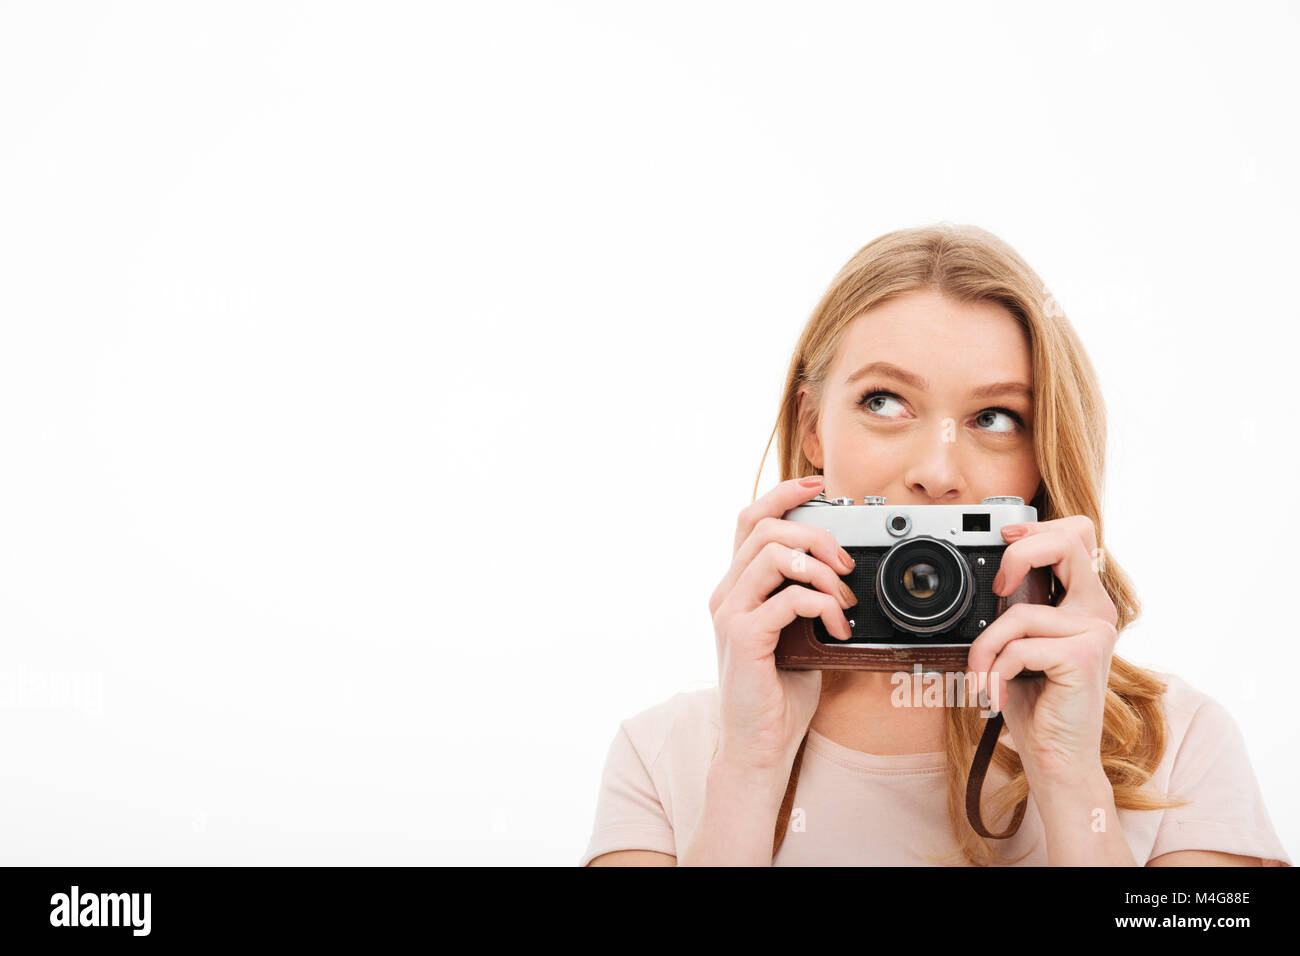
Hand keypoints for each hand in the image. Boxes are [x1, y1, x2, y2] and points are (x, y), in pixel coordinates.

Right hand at [708, 475, 857, 773]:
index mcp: (736, 586)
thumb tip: (842, 569)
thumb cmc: (779, 694)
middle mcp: (726, 593)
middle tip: (846, 565)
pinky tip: (839, 628)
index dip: (783, 493)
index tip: (820, 486)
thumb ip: (804, 597)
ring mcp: (730, 613)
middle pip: (766, 528)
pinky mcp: (743, 637)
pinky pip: (787, 597)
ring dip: (824, 572)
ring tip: (846, 601)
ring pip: (775, 555)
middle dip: (817, 534)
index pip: (750, 519)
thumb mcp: (796, 633)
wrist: (758, 746)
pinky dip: (824, 606)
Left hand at [966, 515, 1118, 783]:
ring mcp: (1095, 632)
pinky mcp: (1083, 655)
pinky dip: (997, 671)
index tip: (1006, 537)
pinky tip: (1000, 694)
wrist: (1055, 758)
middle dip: (1019, 555)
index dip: (1039, 528)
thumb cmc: (1035, 704)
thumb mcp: (1019, 644)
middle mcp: (1097, 611)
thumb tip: (996, 578)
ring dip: (986, 649)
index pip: (1075, 536)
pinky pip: (1019, 646)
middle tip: (998, 591)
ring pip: (1019, 613)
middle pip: (1067, 542)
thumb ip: (1018, 609)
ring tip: (984, 678)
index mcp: (1083, 603)